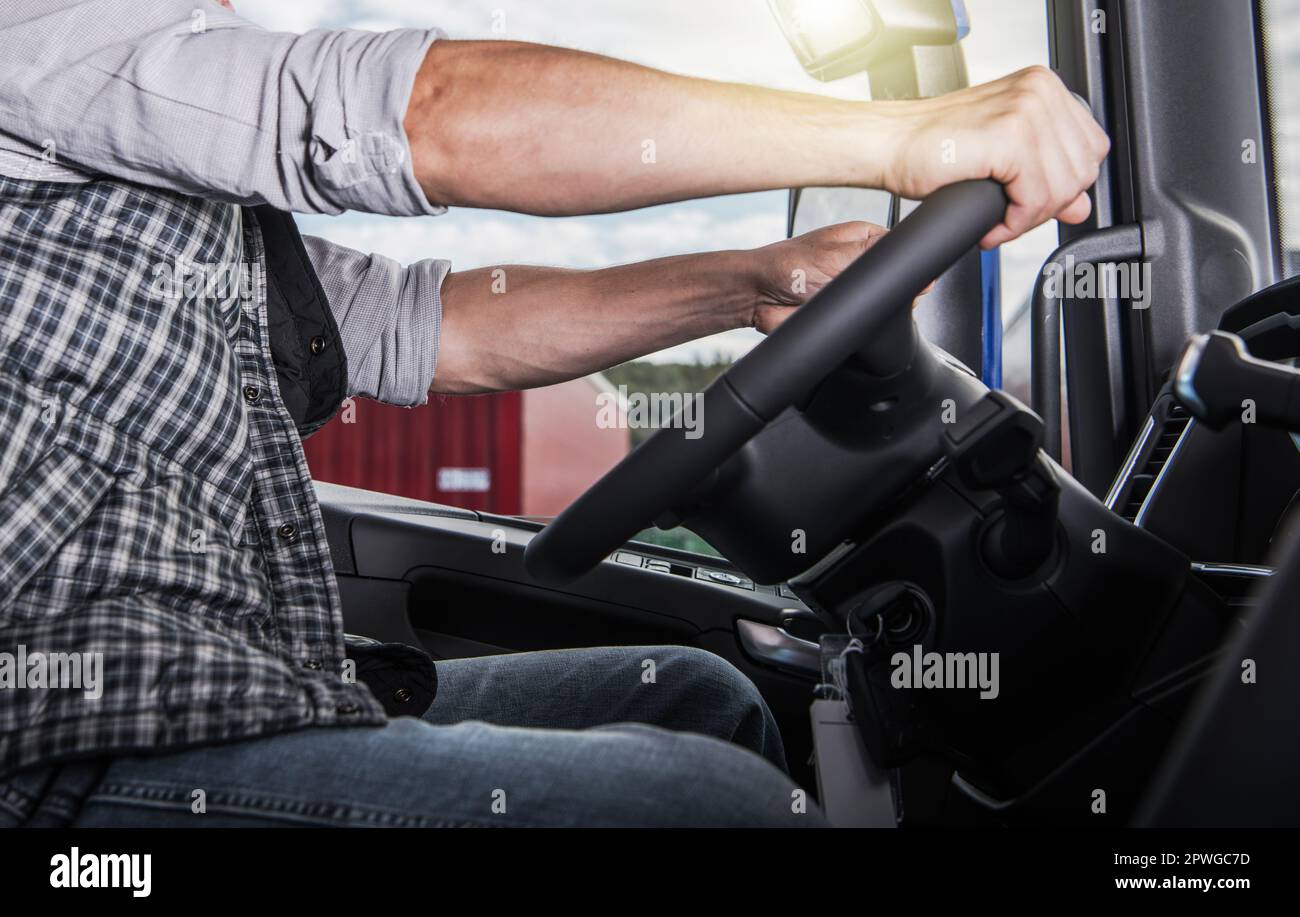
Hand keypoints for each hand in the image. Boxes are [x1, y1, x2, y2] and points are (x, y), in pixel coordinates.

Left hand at [748, 221, 927, 333]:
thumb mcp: (839, 255)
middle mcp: (863, 262)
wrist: (759, 297)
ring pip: (884, 304)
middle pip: (897, 280)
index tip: (899, 276)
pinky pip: (867, 323)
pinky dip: (861, 324)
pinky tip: (847, 318)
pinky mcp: (847, 312)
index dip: (907, 266)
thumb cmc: (788, 267)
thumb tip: (919, 259)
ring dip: (872, 309)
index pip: (904, 250)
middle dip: (887, 290)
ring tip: (845, 302)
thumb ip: (881, 255)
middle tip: (858, 290)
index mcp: (866, 238)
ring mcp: (856, 289)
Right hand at [877, 66, 1109, 248]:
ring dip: (1028, 219)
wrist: (890, 143)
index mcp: (1043, 88)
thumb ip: (1046, 175)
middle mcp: (1040, 91)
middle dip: (1048, 207)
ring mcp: (1028, 109)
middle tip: (1012, 217)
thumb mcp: (1003, 158)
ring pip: (1062, 189)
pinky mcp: (1011, 136)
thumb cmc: (932, 146)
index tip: (1030, 201)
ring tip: (1000, 222)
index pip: (1091, 149)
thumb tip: (1079, 206)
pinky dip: (1014, 223)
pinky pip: (1034, 198)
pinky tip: (992, 225)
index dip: (1064, 187)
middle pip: (1082, 172)